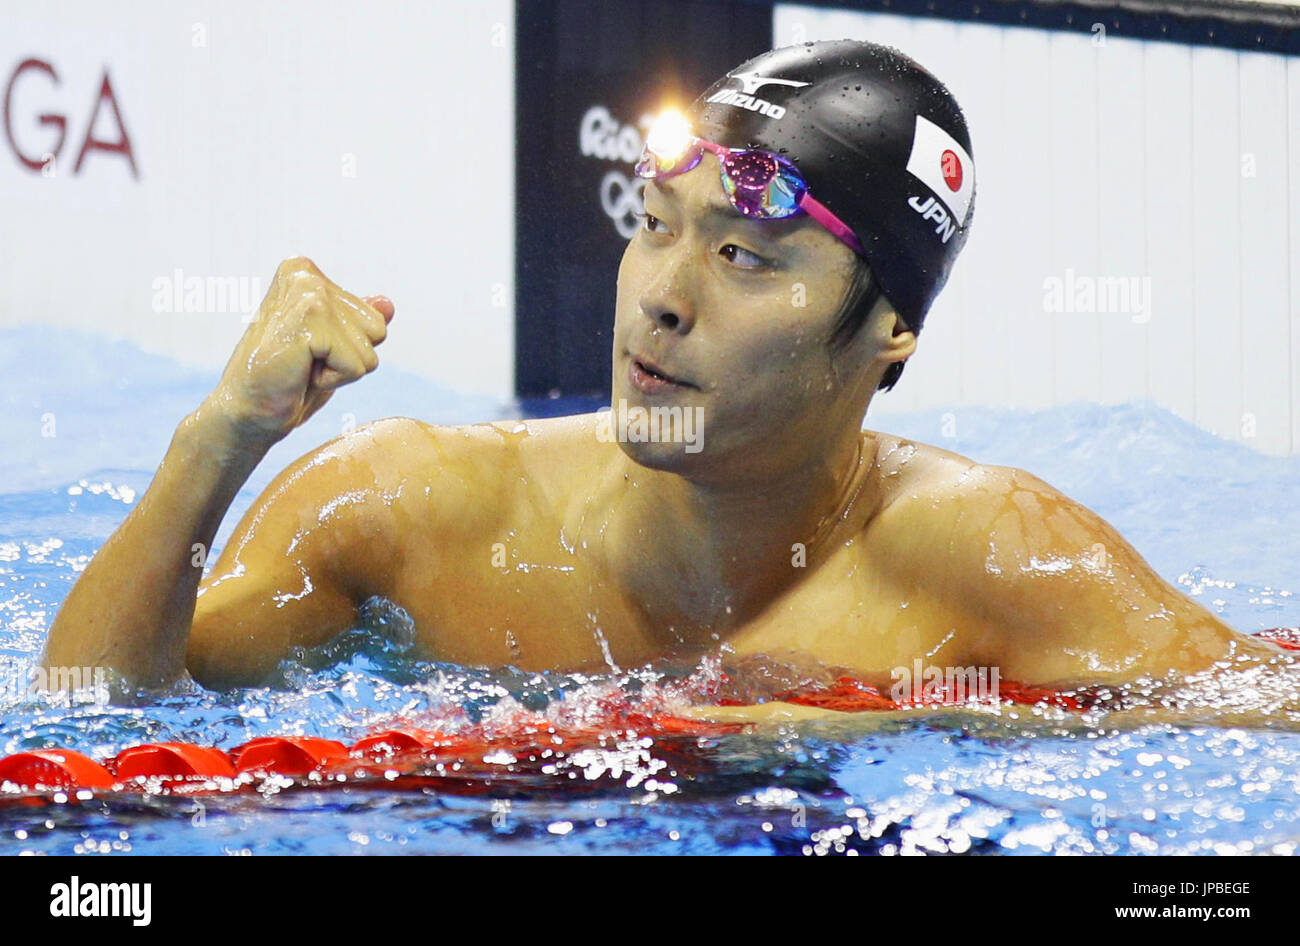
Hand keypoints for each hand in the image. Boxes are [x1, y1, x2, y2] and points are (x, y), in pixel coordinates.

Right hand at [209, 257, 393, 441]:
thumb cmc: (285, 380)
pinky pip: (358, 365)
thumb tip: (387, 303)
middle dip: (347, 357)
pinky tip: (299, 373)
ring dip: (340, 370)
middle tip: (303, 362)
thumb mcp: (330, 347)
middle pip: (377, 329)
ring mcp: (309, 293)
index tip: (307, 352)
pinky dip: (334, 380)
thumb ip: (357, 322)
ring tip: (301, 366)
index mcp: (306, 273)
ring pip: (370, 348)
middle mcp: (306, 275)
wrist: (246, 411)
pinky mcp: (312, 318)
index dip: (346, 348)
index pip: (373, 318)